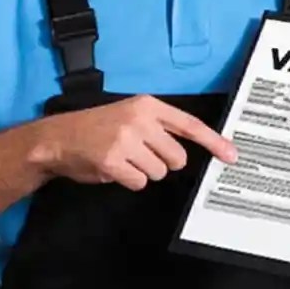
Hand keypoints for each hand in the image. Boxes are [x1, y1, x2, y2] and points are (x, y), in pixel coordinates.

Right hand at [34, 95, 237, 191]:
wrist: (58, 137)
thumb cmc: (96, 128)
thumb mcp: (130, 116)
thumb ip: (158, 128)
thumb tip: (186, 151)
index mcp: (147, 105)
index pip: (189, 124)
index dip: (213, 141)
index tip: (231, 155)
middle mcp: (139, 120)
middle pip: (177, 157)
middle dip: (162, 162)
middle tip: (139, 154)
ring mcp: (126, 140)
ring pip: (159, 172)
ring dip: (143, 172)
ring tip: (122, 158)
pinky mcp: (113, 161)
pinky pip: (140, 182)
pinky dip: (129, 180)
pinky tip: (113, 168)